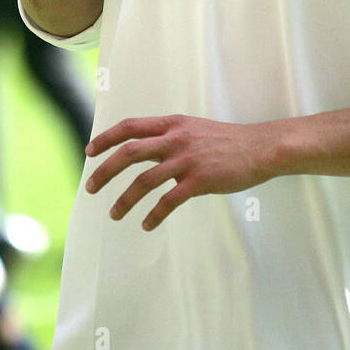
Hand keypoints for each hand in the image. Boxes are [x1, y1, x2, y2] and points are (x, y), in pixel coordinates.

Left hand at [84, 114, 279, 230]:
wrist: (260, 148)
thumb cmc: (227, 141)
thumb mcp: (194, 129)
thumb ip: (170, 136)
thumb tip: (145, 150)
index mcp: (172, 124)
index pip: (130, 126)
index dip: (106, 138)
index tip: (89, 152)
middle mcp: (176, 139)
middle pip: (129, 152)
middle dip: (105, 171)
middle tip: (90, 188)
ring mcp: (188, 160)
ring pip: (144, 180)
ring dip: (125, 200)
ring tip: (114, 214)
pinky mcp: (200, 180)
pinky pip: (169, 201)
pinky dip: (153, 215)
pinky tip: (146, 225)